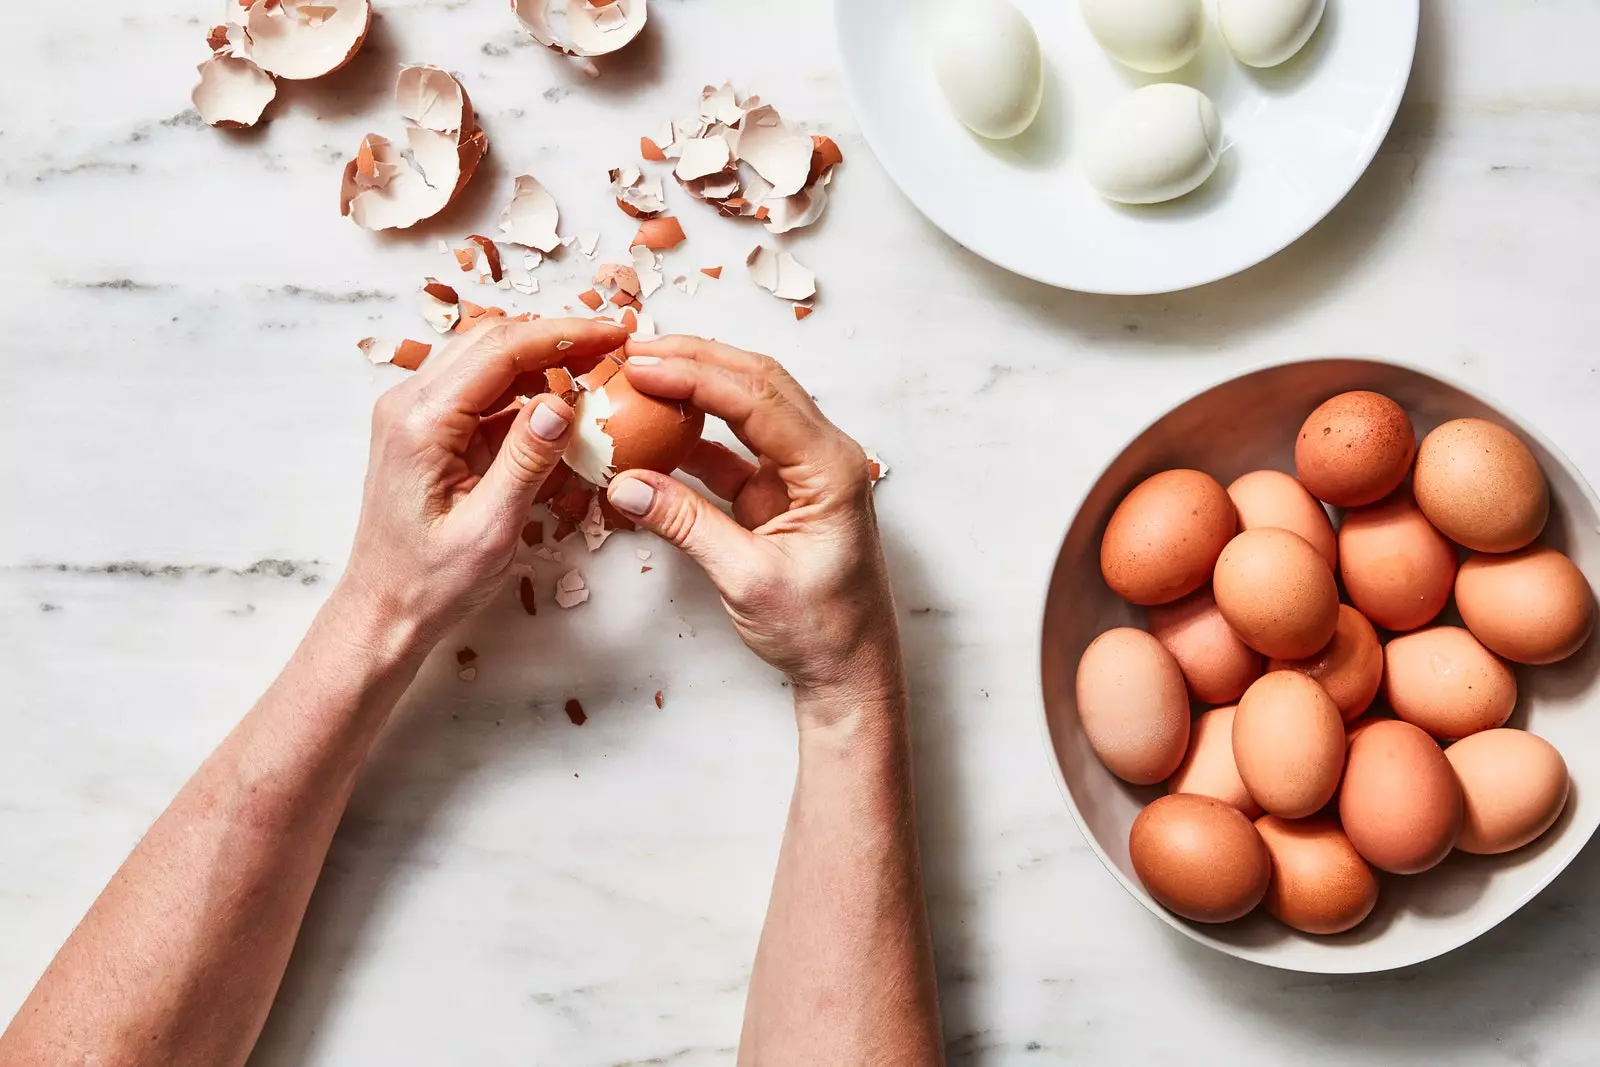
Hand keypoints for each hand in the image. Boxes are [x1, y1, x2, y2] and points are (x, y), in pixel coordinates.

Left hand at [339, 318, 628, 648]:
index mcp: (421, 422)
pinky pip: (481, 390)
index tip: (613, 335)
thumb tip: (561, 404)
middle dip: (555, 337)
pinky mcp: (428, 430)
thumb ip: (525, 462)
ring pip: (485, 358)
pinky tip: (559, 402)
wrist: (384, 610)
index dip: (563, 336)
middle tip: (612, 347)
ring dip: (540, 357)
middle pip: (490, 340)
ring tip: (594, 369)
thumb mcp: (489, 530)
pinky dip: (523, 387)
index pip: (500, 350)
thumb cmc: (431, 582)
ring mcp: (415, 414)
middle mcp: (410, 405)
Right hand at [603, 336, 901, 721]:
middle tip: (632, 351)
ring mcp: (800, 471)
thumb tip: (627, 483)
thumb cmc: (821, 630)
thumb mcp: (747, 578)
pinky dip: (693, 436)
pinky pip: (732, 448)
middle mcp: (823, 456)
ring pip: (745, 407)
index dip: (695, 375)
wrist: (849, 671)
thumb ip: (686, 524)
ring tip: (637, 376)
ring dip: (693, 389)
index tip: (641, 364)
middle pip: (755, 383)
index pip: (757, 399)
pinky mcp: (779, 492)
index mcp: (831, 468)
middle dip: (694, 361)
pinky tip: (653, 430)